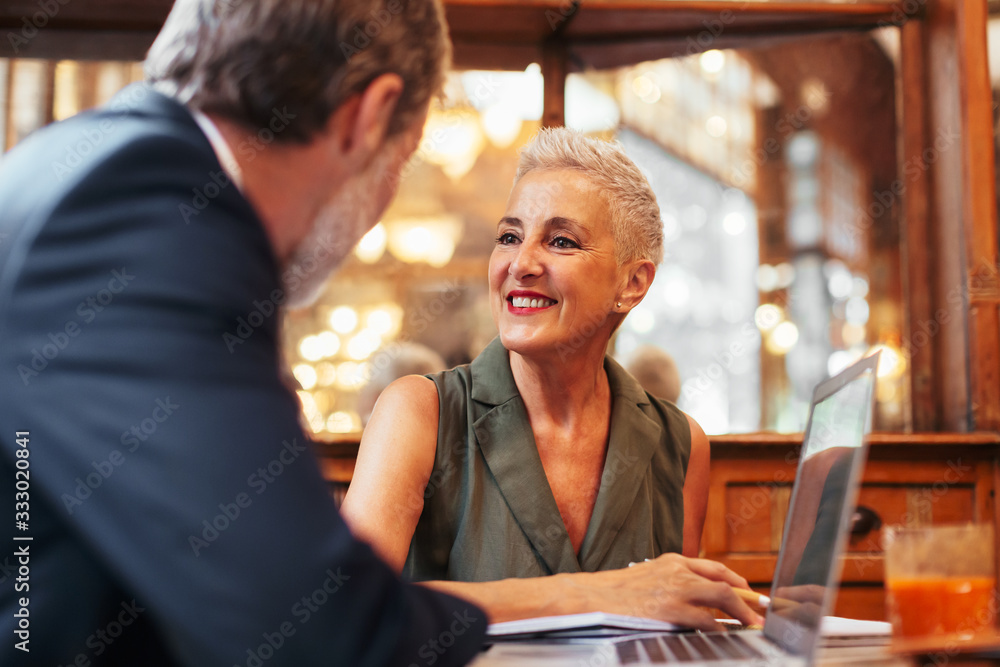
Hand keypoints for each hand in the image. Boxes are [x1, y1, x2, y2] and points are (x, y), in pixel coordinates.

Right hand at [559, 553, 765, 630]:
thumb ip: (670, 582)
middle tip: (760, 612)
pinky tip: (724, 635)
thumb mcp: (646, 578)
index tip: (749, 591)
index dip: (736, 579)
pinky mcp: (670, 608)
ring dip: (741, 612)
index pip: (713, 567)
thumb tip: (692, 600)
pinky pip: (705, 619)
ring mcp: (675, 588)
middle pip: (723, 580)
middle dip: (747, 597)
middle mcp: (677, 570)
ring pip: (722, 595)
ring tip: (752, 625)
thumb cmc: (614, 592)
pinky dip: (719, 627)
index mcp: (671, 561)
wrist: (591, 597)